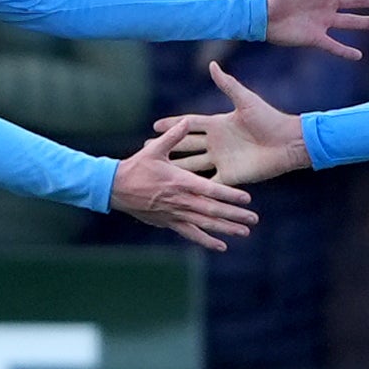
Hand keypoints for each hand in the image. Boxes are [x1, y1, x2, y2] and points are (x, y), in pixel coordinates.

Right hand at [108, 121, 258, 249]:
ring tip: (244, 233)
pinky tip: (221, 246)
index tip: (247, 199)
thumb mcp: (154, 149)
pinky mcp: (169, 222)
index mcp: (180, 181)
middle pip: (213, 210)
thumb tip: (187, 121)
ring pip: (205, 224)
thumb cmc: (136, 166)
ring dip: (225, 229)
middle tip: (254, 219)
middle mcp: (181, 200)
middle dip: (234, 215)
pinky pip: (190, 234)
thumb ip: (173, 137)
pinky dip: (206, 241)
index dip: (229, 195)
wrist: (114, 188)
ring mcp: (175, 213)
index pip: (211, 189)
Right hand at [153, 61, 307, 185]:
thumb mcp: (246, 101)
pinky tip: (179, 193)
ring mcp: (222, 160)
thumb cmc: (270, 119)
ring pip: (193, 165)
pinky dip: (197, 189)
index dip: (173, 124)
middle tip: (145, 148)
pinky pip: (210, 184)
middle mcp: (217, 143)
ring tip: (158, 170)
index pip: (189, 124)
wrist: (288, 143)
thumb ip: (227, 84)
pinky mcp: (230, 176)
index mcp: (218, 124)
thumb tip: (211, 64)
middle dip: (168, 147)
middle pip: (186, 145)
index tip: (154, 125)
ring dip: (176, 167)